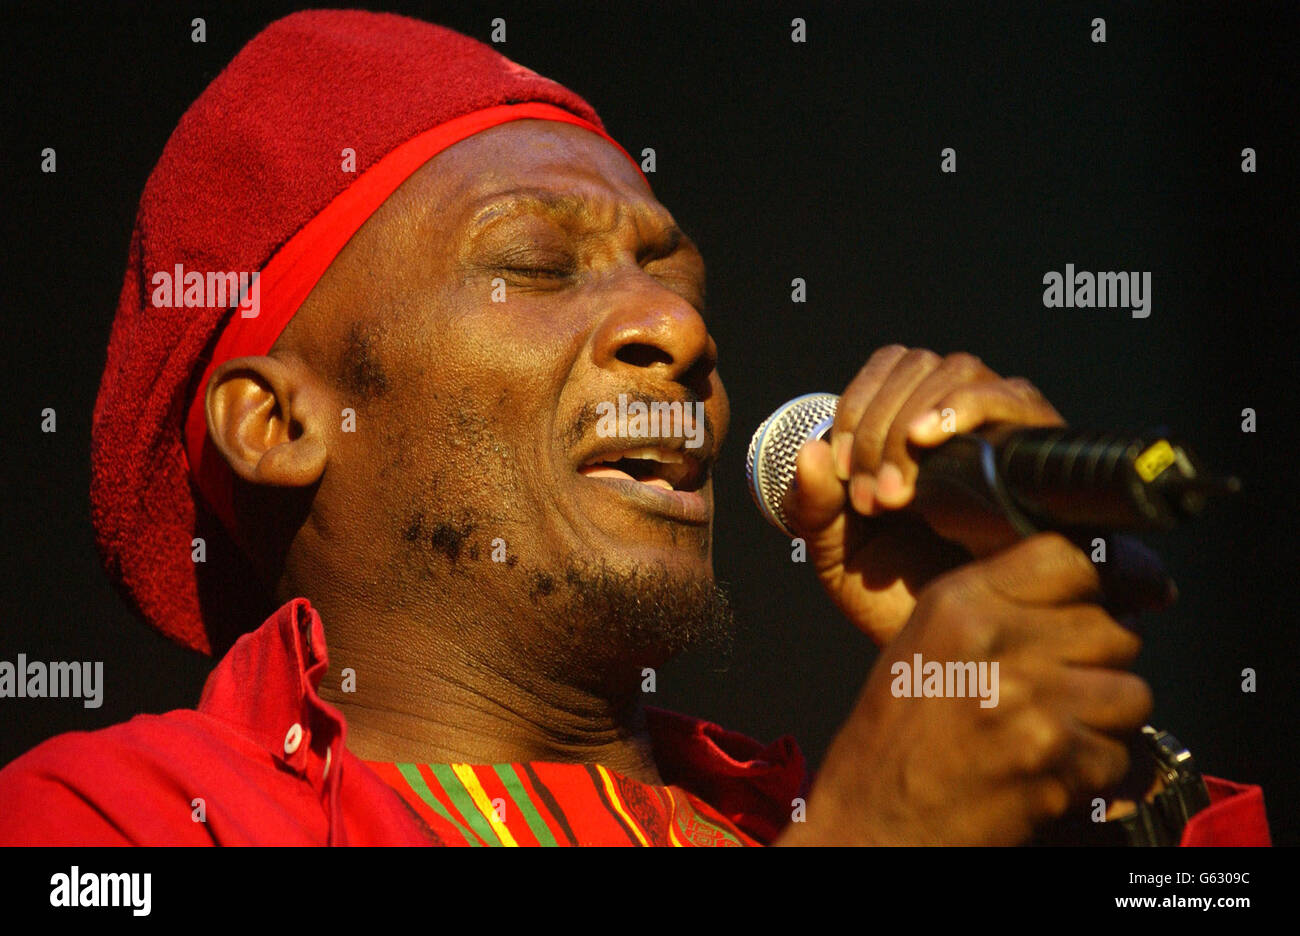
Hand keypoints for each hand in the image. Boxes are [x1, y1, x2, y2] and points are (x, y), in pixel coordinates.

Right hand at [775, 534, 1153, 844]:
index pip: (1069, 558)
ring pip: (1131, 692)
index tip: (1081, 617)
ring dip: (1106, 722)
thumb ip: (999, 607)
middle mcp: (993, 638)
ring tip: (1055, 736)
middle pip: (1113, 628)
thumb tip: (1101, 593)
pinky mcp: (1052, 758)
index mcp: (957, 601)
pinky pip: (1120, 755)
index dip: (1089, 591)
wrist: (872, 824)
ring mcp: (1027, 697)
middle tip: (1058, 695)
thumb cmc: (895, 740)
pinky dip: (1095, 775)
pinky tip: (1049, 776)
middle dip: (1098, 666)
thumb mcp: (927, 642)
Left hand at [783, 345, 1065, 644]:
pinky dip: (963, 407)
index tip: (842, 470)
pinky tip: (929, 440)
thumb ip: (811, 505)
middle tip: (871, 500)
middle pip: (920, 365)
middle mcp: (959, 421)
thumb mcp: (837, 553)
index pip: (890, 365)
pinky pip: (1013, 396)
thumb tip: (811, 450)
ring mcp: (1001, 432)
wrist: (960, 653)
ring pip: (960, 371)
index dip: (858, 404)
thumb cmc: (900, 599)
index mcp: (909, 430)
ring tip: (897, 495)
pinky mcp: (1040, 456)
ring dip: (912, 420)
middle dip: (878, 426)